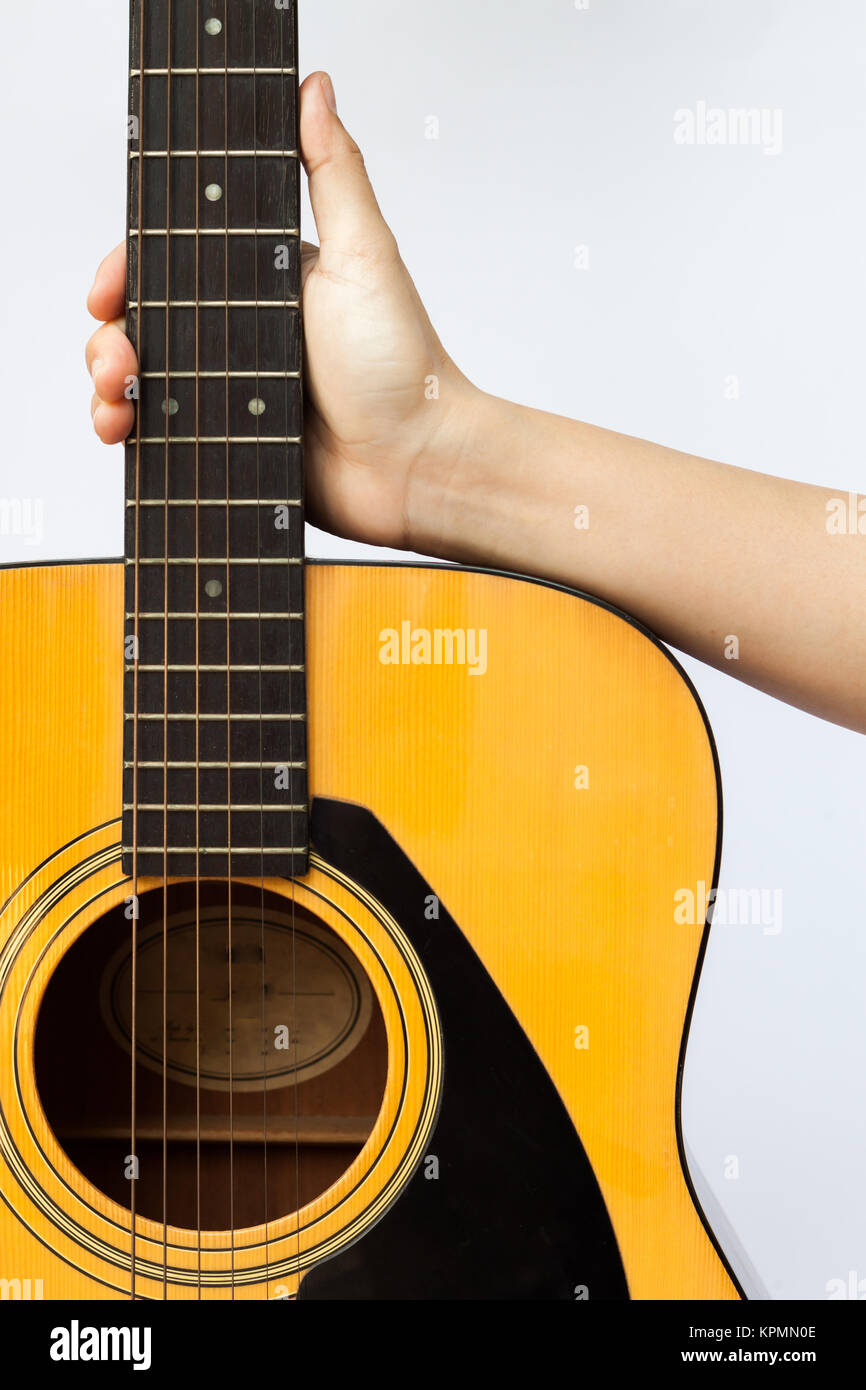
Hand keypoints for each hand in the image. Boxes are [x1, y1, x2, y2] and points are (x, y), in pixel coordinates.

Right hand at [86, 72, 478, 550]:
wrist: (416, 465)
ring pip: (140, 376)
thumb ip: (333, 173)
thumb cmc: (401, 366)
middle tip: (121, 355)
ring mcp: (231, 390)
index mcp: (263, 281)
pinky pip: (159, 431)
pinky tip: (122, 430)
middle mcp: (241, 333)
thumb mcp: (365, 255)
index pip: (171, 261)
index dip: (128, 270)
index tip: (108, 289)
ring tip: (120, 395)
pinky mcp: (228, 441)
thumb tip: (315, 88)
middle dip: (112, 333)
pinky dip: (126, 429)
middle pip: (144, 319)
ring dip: (109, 379)